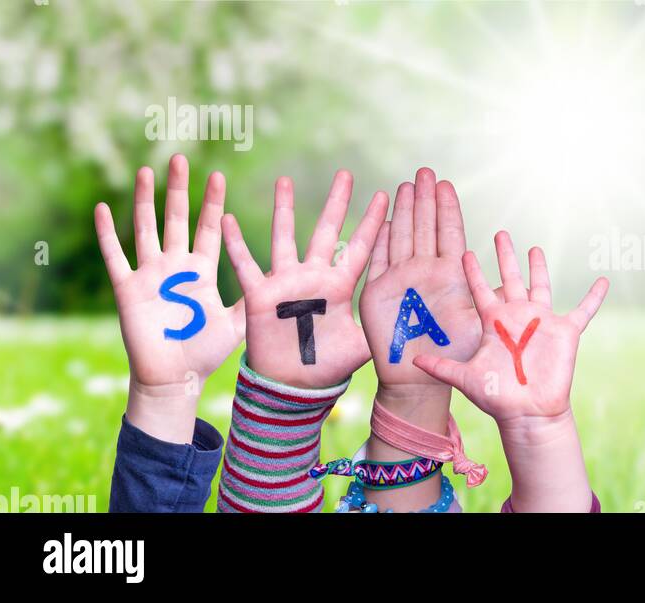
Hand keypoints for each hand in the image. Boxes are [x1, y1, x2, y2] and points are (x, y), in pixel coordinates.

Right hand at [94, 154, 243, 441]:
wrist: (175, 379)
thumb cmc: (206, 352)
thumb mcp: (239, 322)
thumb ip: (257, 299)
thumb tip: (290, 283)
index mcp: (202, 271)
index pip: (209, 229)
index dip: (213, 204)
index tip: (218, 176)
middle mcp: (175, 267)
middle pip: (176, 219)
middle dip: (179, 190)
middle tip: (180, 157)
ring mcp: (150, 275)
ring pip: (146, 229)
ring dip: (145, 200)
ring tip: (147, 170)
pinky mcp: (128, 290)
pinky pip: (115, 256)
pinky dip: (108, 233)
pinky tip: (104, 207)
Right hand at [221, 171, 387, 387]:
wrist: (293, 387)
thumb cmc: (328, 366)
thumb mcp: (362, 345)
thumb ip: (382, 326)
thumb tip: (416, 320)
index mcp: (340, 287)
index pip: (360, 248)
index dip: (372, 224)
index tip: (385, 196)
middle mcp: (314, 278)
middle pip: (326, 231)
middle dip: (337, 203)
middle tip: (346, 173)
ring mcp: (286, 283)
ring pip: (285, 237)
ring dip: (284, 209)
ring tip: (284, 180)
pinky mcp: (259, 295)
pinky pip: (245, 265)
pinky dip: (235, 243)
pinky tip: (227, 218)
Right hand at [359, 169, 481, 397]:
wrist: (422, 380)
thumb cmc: (455, 353)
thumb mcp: (479, 322)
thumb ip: (490, 300)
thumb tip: (510, 280)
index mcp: (450, 274)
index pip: (448, 232)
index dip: (447, 208)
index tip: (446, 184)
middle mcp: (425, 271)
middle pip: (425, 227)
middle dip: (425, 199)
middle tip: (425, 171)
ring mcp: (402, 279)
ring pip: (402, 236)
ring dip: (404, 211)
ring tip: (406, 185)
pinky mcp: (378, 292)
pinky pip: (378, 259)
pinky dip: (380, 238)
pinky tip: (383, 216)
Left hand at [411, 231, 608, 423]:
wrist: (529, 412)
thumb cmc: (498, 397)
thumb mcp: (466, 378)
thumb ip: (442, 368)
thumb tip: (413, 362)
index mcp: (494, 322)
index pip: (481, 290)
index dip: (473, 272)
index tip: (464, 251)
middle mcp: (517, 316)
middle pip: (511, 278)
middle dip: (506, 256)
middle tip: (500, 233)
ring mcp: (541, 322)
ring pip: (541, 286)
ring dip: (539, 267)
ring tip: (535, 247)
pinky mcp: (565, 331)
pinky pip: (584, 310)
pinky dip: (594, 297)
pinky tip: (603, 281)